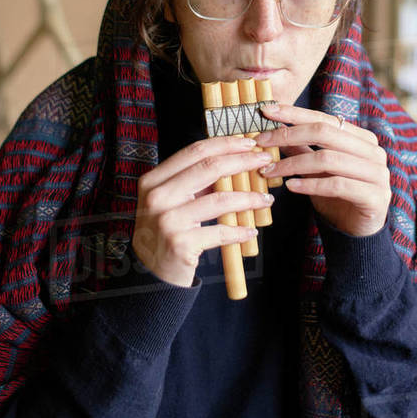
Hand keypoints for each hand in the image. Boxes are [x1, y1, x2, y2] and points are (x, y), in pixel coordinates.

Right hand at [133, 136, 275, 286]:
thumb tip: (235, 161)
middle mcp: (157, 197)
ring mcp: (167, 221)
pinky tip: (251, 230)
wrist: (150, 274)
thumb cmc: (166, 232)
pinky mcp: (180, 244)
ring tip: (266, 199)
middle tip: (264, 162)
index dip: (224, 144)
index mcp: (154, 180)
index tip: (249, 144)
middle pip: (209, 168)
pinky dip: (240, 231)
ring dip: (249, 198)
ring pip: (220, 200)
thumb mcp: (171, 201)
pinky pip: (220, 232)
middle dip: (243, 161)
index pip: (194, 152)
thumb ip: (194, 182)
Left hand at [255, 103, 390, 237]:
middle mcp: (373, 151)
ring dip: (293, 164)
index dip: (294, 113)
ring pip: (328, 159)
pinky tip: (290, 187)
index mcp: (362, 138)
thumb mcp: (316, 170)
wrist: (358, 233)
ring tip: (269, 170)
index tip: (266, 110)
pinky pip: (337, 185)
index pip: (324, 118)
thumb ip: (301, 149)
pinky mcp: (375, 197)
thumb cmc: (337, 198)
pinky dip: (310, 184)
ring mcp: (378, 173)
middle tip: (260, 142)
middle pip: (325, 133)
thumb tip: (273, 129)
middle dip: (289, 135)